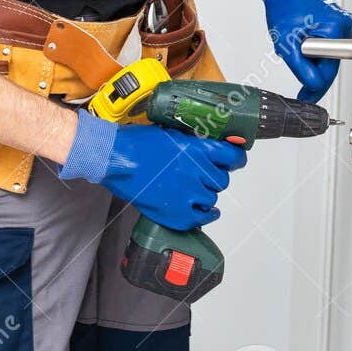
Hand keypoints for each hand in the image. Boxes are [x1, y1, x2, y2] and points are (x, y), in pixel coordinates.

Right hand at [60, 112, 247, 230]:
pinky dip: (204, 215)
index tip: (234, 161)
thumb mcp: (171, 133)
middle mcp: (198, 172)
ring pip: (212, 198)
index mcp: (198, 149)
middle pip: (222, 180)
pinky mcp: (177, 213)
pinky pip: (202, 217)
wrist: (115, 159)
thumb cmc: (137, 143)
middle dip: (214, 178)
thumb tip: (206, 146)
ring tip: (193, 191)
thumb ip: (192, 142)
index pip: (233, 157)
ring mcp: (188, 194)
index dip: (236, 160)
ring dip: (205, 195)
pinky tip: (202, 210)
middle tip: (202, 175)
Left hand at [247, 0, 351, 102]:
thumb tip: (312, 84)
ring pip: (326, 54)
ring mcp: (339, 22)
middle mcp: (342, 25)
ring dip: (310, 58)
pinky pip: (325, 43)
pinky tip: (298, 39)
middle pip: (330, 62)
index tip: (307, 98)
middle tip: (298, 80)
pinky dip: (311, 48)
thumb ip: (301, 67)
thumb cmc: (284, 1)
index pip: (329, 70)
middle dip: (312, 70)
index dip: (316, 87)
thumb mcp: (287, 41)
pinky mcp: (333, 20)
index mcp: (334, 29)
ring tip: (292, 46)